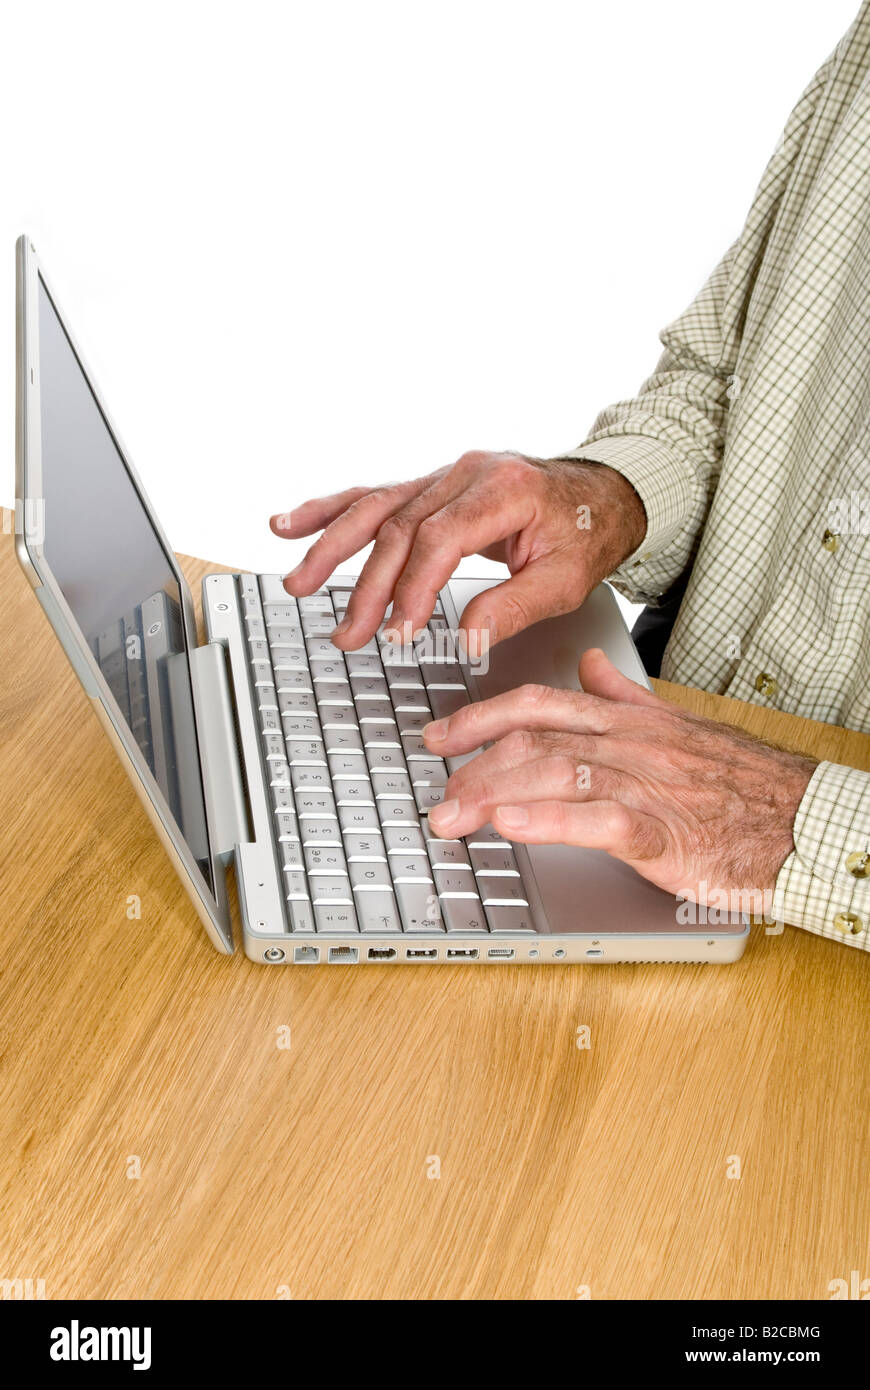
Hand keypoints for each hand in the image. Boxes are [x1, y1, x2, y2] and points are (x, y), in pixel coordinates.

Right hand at [270, 451, 645, 649]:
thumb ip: (513, 607)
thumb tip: (465, 639)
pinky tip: (291, 524)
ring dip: (330, 547)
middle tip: (349, 634)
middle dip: (368, 586)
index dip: (414, 588)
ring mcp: (444, 476)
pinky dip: (330, 511)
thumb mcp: (565, 579)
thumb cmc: (585, 533)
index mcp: (505, 489)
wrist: (601, 494)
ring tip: (298, 583)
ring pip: (375, 508)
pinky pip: (374, 495)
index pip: (441, 539)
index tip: (399, 632)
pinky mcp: (430, 487)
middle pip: (400, 527)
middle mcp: (466, 472)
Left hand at [424, 648, 816, 914]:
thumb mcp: (679, 725)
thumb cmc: (742, 781)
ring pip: (556, 773)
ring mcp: (646, 786)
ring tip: (451, 815)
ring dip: (493, 794)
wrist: (802, 817)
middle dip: (473, 763)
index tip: (437, 737)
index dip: (480, 717)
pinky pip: (599, 820)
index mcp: (627, 721)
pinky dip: (549, 820)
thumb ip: (626, 697)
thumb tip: (590, 667)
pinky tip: (511, 826)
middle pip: (534, 738)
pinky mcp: (664, 833)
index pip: (540, 704)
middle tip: (432, 793)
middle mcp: (629, 745)